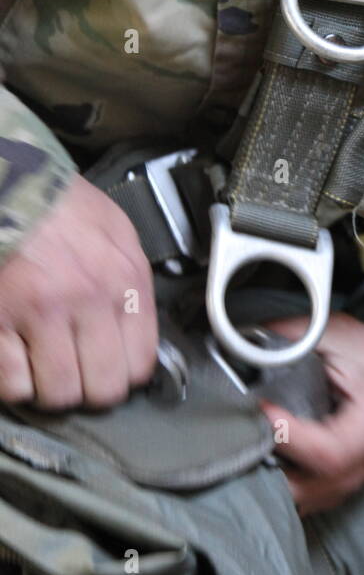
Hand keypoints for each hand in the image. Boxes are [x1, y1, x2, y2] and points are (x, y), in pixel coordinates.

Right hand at [0, 174, 157, 407]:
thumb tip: (136, 336)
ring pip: (55, 393)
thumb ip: (130, 284)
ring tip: (40, 366)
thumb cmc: (60, 205)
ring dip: (47, 388)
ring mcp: (39, 313)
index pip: (140, 363)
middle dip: (87, 391)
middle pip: (101, 389)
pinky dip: (10, 381)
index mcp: (124, 279)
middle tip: (74, 376)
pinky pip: (10, 383)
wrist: (12, 181)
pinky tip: (12, 356)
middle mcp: (88, 300)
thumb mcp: (117, 233)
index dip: (123, 376)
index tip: (109, 372)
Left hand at [260, 312, 363, 516]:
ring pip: (302, 502)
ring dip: (271, 480)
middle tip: (244, 435)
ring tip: (250, 446)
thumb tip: (246, 338)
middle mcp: (362, 466)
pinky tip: (267, 459)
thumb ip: (295, 335)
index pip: (326, 453)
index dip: (288, 435)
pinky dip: (282, 486)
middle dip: (268, 467)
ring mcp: (352, 482)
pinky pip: (306, 500)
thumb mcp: (343, 335)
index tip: (261, 406)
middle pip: (307, 489)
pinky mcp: (342, 484)